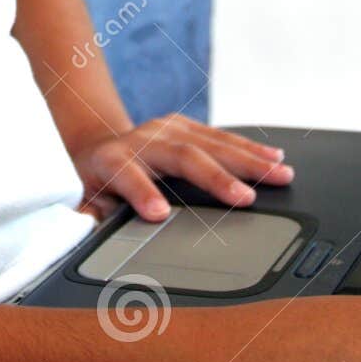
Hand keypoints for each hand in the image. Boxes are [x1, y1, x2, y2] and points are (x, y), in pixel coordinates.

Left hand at [69, 113, 292, 222]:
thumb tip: (88, 236)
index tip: (158, 214)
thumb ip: (87, 220)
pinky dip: (249, 147)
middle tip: (246, 199)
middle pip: (182, 156)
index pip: (127, 176)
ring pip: (210, 142)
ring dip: (248, 160)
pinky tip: (273, 156)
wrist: (98, 140)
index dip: (141, 193)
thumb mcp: (82, 201)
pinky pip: (220, 136)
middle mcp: (141, 140)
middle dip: (217, 177)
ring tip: (278, 173)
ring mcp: (166, 128)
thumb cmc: (95, 179)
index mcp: (111, 161)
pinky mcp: (185, 125)